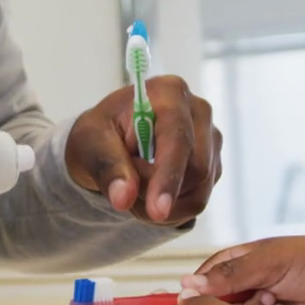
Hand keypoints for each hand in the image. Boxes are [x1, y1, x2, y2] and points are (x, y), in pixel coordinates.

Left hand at [65, 75, 218, 224]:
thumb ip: (107, 167)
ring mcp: (211, 138)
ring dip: (163, 204)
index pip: (178, 139)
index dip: (169, 176)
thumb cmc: (100, 134)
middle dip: (157, 191)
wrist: (111, 140)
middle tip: (125, 188)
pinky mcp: (213, 162)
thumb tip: (124, 197)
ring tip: (135, 188)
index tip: (157, 210)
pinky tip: (151, 191)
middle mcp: (199, 111)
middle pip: (196, 170)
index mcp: (169, 93)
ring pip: (199, 191)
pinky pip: (198, 199)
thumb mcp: (90, 143)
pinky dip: (171, 208)